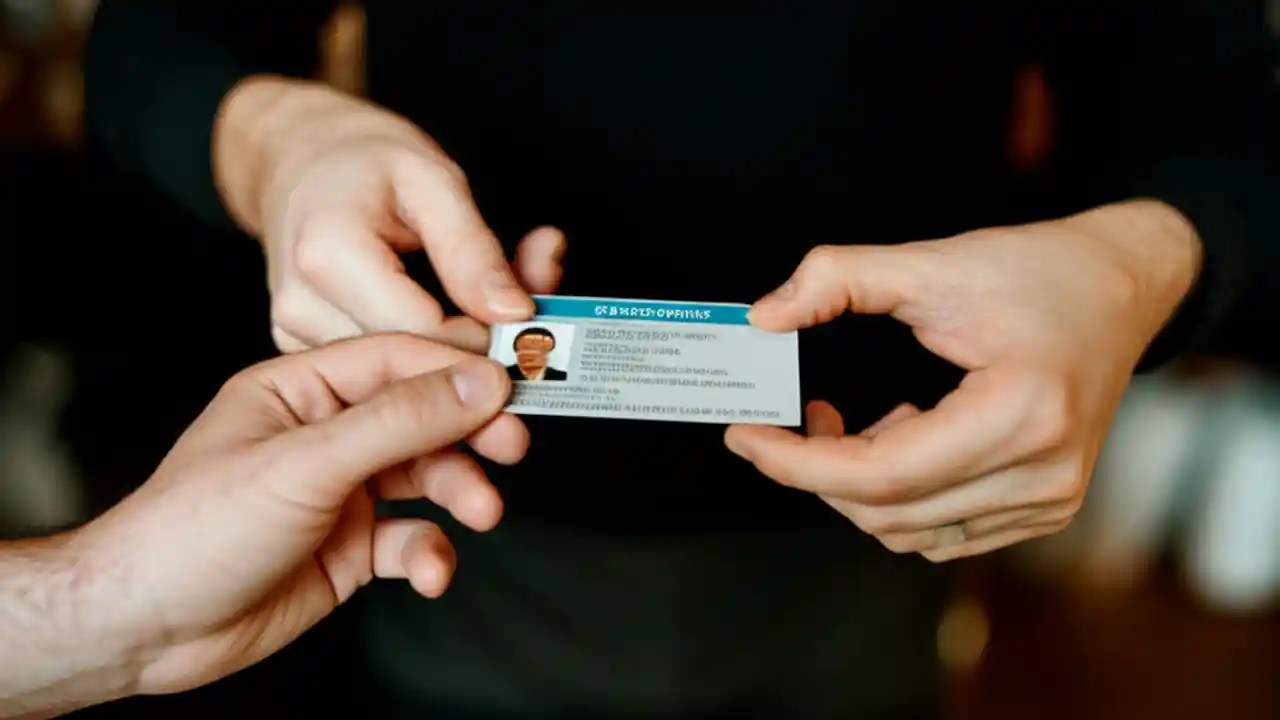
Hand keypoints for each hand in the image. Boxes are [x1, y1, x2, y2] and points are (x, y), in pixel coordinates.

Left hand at [72, 334, 523, 694]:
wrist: (147, 628)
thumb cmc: (193, 531)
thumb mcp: (306, 462)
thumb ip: (399, 420)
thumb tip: (475, 382)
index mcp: (301, 389)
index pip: (397, 359)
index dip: (458, 367)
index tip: (514, 380)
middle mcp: (325, 434)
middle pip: (422, 417)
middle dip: (470, 434)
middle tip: (512, 447)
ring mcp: (340, 492)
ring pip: (425, 477)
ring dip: (460, 493)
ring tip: (482, 513)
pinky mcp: (350, 548)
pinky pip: (411, 538)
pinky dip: (431, 552)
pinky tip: (431, 570)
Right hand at [213, 75, 564, 352]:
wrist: (296, 157)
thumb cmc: (366, 160)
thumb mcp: (434, 181)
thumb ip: (475, 251)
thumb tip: (516, 314)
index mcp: (329, 255)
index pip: (426, 334)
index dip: (487, 342)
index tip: (532, 335)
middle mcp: (301, 305)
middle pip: (408, 366)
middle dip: (475, 359)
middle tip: (525, 347)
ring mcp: (293, 333)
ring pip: (393, 381)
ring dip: (449, 367)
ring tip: (481, 329)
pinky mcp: (300, 349)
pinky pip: (372, 379)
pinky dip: (417, 366)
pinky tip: (444, 340)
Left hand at [724, 200, 1201, 561]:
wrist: (1121, 288)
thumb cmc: (1036, 270)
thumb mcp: (933, 261)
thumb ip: (839, 278)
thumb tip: (762, 317)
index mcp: (1022, 412)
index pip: (880, 473)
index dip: (796, 462)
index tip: (743, 436)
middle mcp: (1045, 474)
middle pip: (888, 512)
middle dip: (815, 472)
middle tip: (785, 419)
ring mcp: (1051, 500)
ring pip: (909, 532)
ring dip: (854, 485)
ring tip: (847, 420)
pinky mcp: (1047, 507)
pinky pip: (941, 532)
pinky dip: (896, 496)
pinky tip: (899, 435)